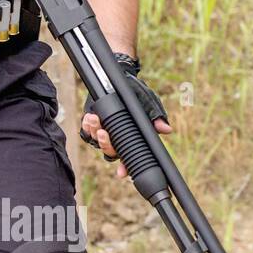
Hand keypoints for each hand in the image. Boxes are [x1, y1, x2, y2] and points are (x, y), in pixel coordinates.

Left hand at [79, 54, 172, 178]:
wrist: (124, 79)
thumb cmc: (139, 95)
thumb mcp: (149, 104)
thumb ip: (156, 117)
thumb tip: (166, 129)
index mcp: (132, 139)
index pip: (129, 158)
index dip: (126, 168)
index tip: (122, 173)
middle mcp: (117, 139)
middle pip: (110, 151)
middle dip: (106, 144)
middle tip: (105, 132)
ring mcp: (103, 132)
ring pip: (96, 141)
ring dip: (95, 132)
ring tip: (95, 118)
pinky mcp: (92, 123)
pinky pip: (86, 131)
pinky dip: (87, 126)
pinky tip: (90, 117)